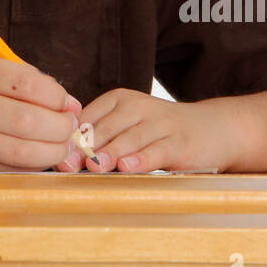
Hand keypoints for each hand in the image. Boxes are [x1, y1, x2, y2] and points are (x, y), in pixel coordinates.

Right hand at [0, 53, 82, 171]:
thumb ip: (23, 81)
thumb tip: (70, 104)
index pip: (28, 82)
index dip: (58, 96)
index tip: (68, 103)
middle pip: (29, 120)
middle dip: (61, 127)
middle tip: (70, 128)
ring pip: (23, 151)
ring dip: (53, 151)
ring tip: (61, 145)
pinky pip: (11, 168)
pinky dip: (34, 165)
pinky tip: (39, 157)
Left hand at [62, 89, 244, 173]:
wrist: (212, 129)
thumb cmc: (160, 132)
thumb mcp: (129, 126)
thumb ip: (101, 138)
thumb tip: (64, 160)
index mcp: (119, 99)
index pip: (88, 116)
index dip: (70, 138)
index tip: (54, 156)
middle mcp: (138, 106)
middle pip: (106, 127)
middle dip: (86, 147)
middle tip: (67, 163)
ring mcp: (160, 123)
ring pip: (130, 137)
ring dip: (110, 152)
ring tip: (94, 165)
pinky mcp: (180, 142)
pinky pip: (158, 150)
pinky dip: (142, 159)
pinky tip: (128, 167)